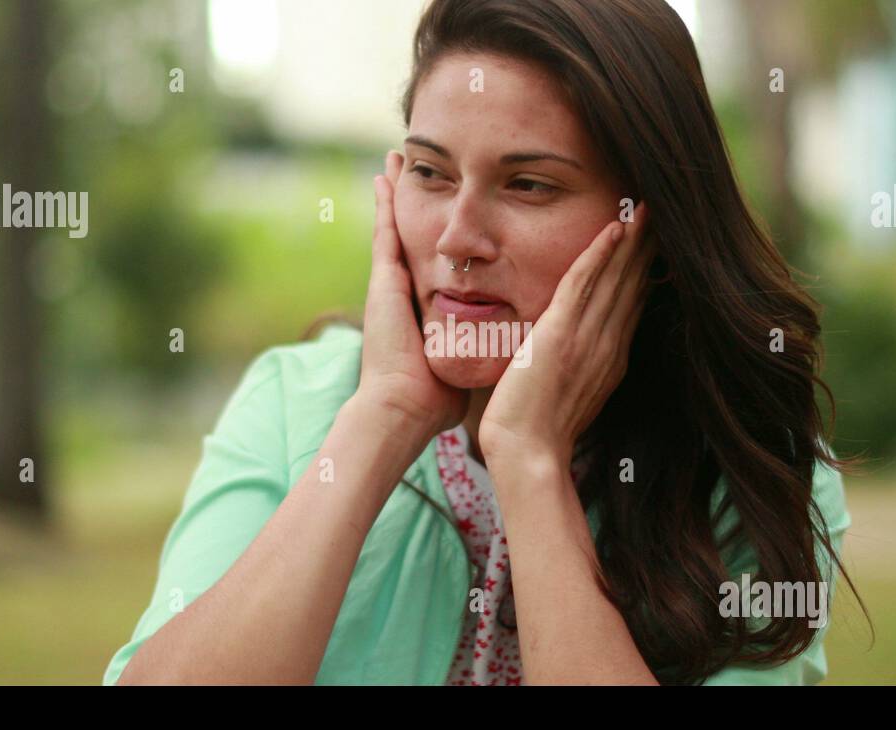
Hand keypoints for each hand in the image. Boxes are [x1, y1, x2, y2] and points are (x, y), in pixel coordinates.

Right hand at [357, 150, 468, 440]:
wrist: (408, 406)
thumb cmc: (439, 396)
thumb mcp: (469, 360)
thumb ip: (485, 349)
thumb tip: (511, 349)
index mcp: (428, 307)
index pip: (439, 261)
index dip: (444, 234)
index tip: (454, 206)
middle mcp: (408, 290)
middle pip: (415, 234)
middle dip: (419, 201)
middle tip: (416, 164)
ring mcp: (391, 283)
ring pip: (397, 224)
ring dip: (398, 191)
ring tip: (397, 156)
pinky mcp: (383, 281)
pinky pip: (385, 231)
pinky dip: (385, 203)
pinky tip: (385, 175)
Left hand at [478, 202, 656, 467]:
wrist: (526, 452)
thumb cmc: (536, 430)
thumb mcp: (568, 392)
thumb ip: (577, 366)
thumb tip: (573, 351)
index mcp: (610, 358)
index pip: (633, 304)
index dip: (645, 271)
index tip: (655, 244)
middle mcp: (607, 344)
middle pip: (634, 285)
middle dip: (648, 248)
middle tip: (661, 214)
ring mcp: (588, 338)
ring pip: (616, 278)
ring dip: (633, 241)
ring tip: (647, 209)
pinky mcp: (561, 333)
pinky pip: (584, 283)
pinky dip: (600, 253)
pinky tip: (615, 228)